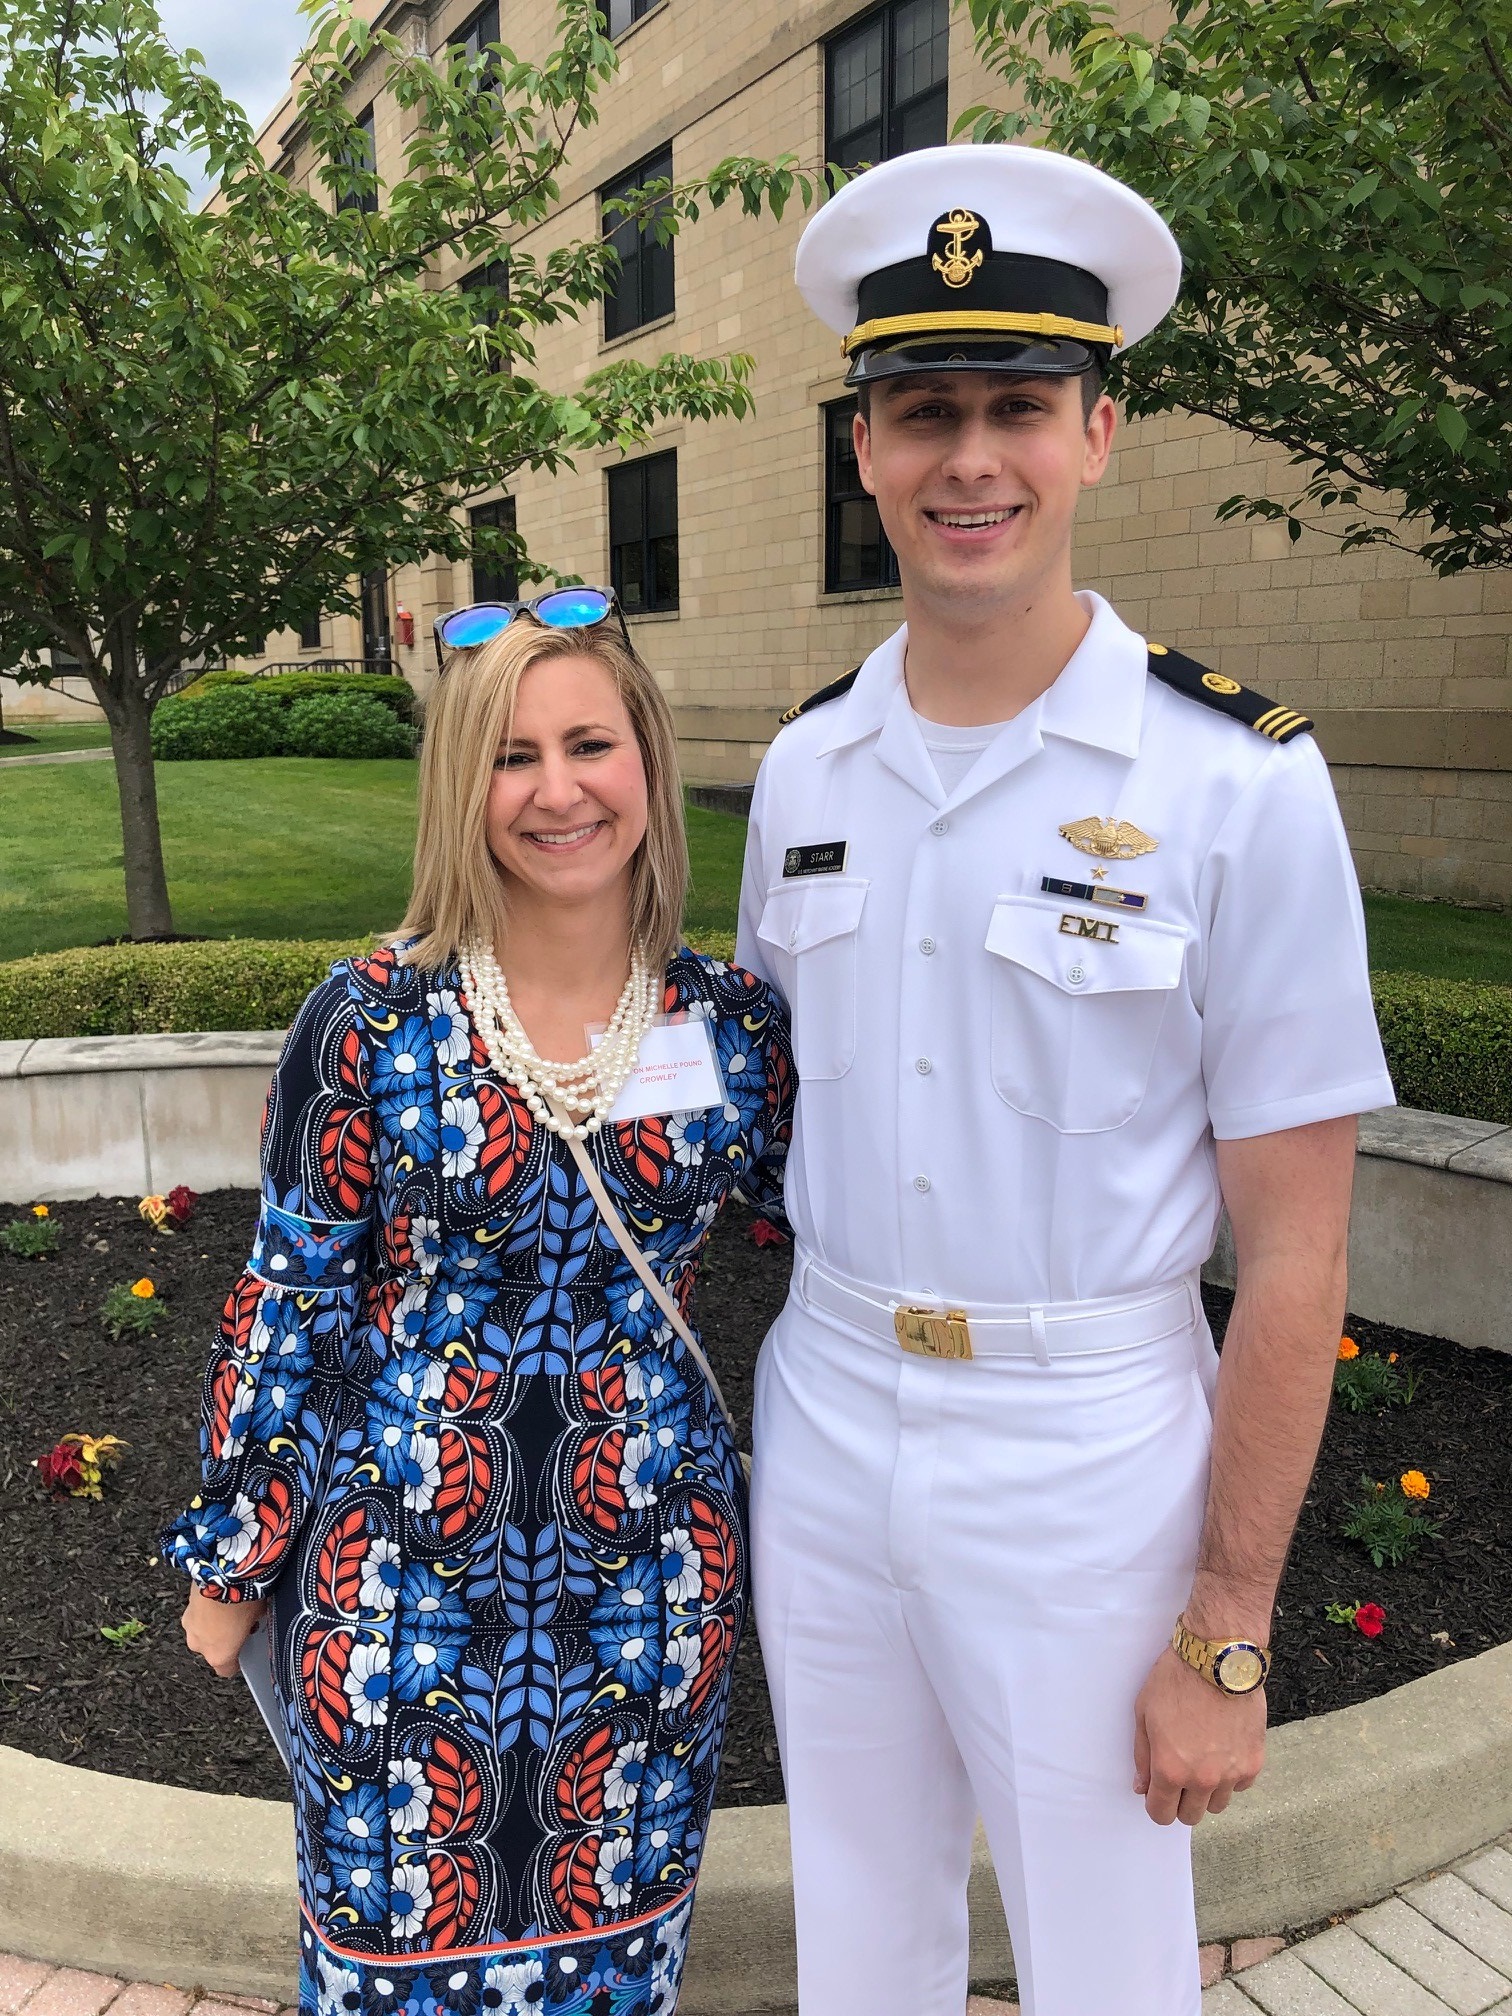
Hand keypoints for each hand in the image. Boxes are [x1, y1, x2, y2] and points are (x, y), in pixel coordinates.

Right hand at [181, 1585, 265, 1677]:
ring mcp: (190, 1628)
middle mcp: (200, 1646)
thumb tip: (256, 1617)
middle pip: (213, 1650)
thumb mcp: (259, 1614)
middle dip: (224, 1640)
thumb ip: (254, 1623)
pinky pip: (197, 1616)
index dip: (236, 1661)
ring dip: (212, 1625)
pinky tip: (218, 1598)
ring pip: (203, 1633)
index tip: (243, 1651)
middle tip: (238, 1625)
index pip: (226, 1670)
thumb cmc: (243, 1599)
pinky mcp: (185, 1608)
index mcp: (219, 1656)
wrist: (221, 1574)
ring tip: (227, 1609)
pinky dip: (206, 1611)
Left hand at [1133, 1646, 1265, 1826]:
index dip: (1156, 1804)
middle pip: (1191, 1816)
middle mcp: (1202, 1779)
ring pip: (1217, 1804)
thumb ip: (1142, 1756)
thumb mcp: (1144, 1713)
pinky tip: (1223, 1749)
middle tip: (1179, 1772)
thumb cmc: (1175, 1680)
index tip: (1157, 1791)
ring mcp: (1231, 1773)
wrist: (1218, 1658)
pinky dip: (1231, 1775)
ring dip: (1207, 1791)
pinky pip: (1240, 1786)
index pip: (1161, 1814)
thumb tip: (1141, 1788)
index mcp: (1170, 1769)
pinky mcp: (1254, 1762)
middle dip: (1180, 1800)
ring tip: (1202, 1758)